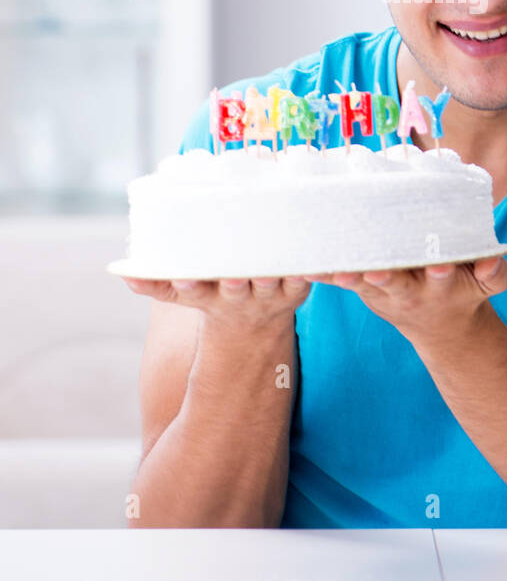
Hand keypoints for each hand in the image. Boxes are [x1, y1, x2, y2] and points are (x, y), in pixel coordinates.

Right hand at [121, 274, 310, 332]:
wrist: (255, 326)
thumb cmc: (214, 295)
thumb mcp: (184, 295)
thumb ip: (156, 282)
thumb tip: (122, 273)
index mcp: (210, 297)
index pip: (195, 292)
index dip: (190, 286)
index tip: (185, 280)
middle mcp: (239, 295)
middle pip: (235, 287)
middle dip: (232, 280)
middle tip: (230, 273)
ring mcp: (269, 292)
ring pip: (271, 280)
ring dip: (271, 272)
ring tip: (269, 262)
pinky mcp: (297, 287)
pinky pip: (306, 277)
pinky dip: (310, 269)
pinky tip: (310, 254)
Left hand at [301, 256, 506, 349]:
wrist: (442, 325)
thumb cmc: (465, 287)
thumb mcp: (488, 284)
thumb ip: (494, 273)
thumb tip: (491, 265)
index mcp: (442, 283)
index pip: (444, 274)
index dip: (444, 271)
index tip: (442, 267)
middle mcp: (411, 290)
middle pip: (398, 284)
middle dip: (389, 278)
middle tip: (378, 273)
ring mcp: (385, 292)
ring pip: (365, 284)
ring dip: (350, 277)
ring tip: (335, 272)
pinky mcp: (364, 289)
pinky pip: (341, 279)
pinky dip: (323, 274)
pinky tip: (305, 267)